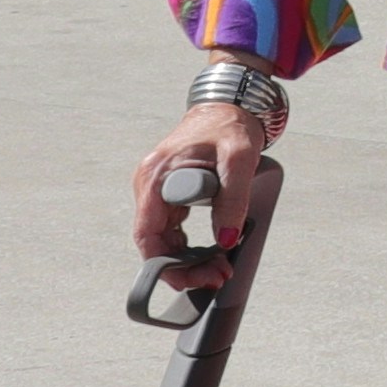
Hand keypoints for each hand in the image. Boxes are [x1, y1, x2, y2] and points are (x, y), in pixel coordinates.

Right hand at [131, 100, 278, 285]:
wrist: (229, 106)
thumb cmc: (229, 125)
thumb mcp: (239, 158)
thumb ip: (234, 198)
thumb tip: (227, 240)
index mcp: (156, 176)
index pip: (147, 234)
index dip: (165, 263)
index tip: (190, 279)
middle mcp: (150, 185)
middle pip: (155, 242)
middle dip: (182, 266)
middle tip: (216, 276)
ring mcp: (157, 190)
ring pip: (163, 239)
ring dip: (187, 259)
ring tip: (218, 268)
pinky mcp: (168, 194)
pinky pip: (172, 230)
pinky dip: (188, 247)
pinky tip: (209, 255)